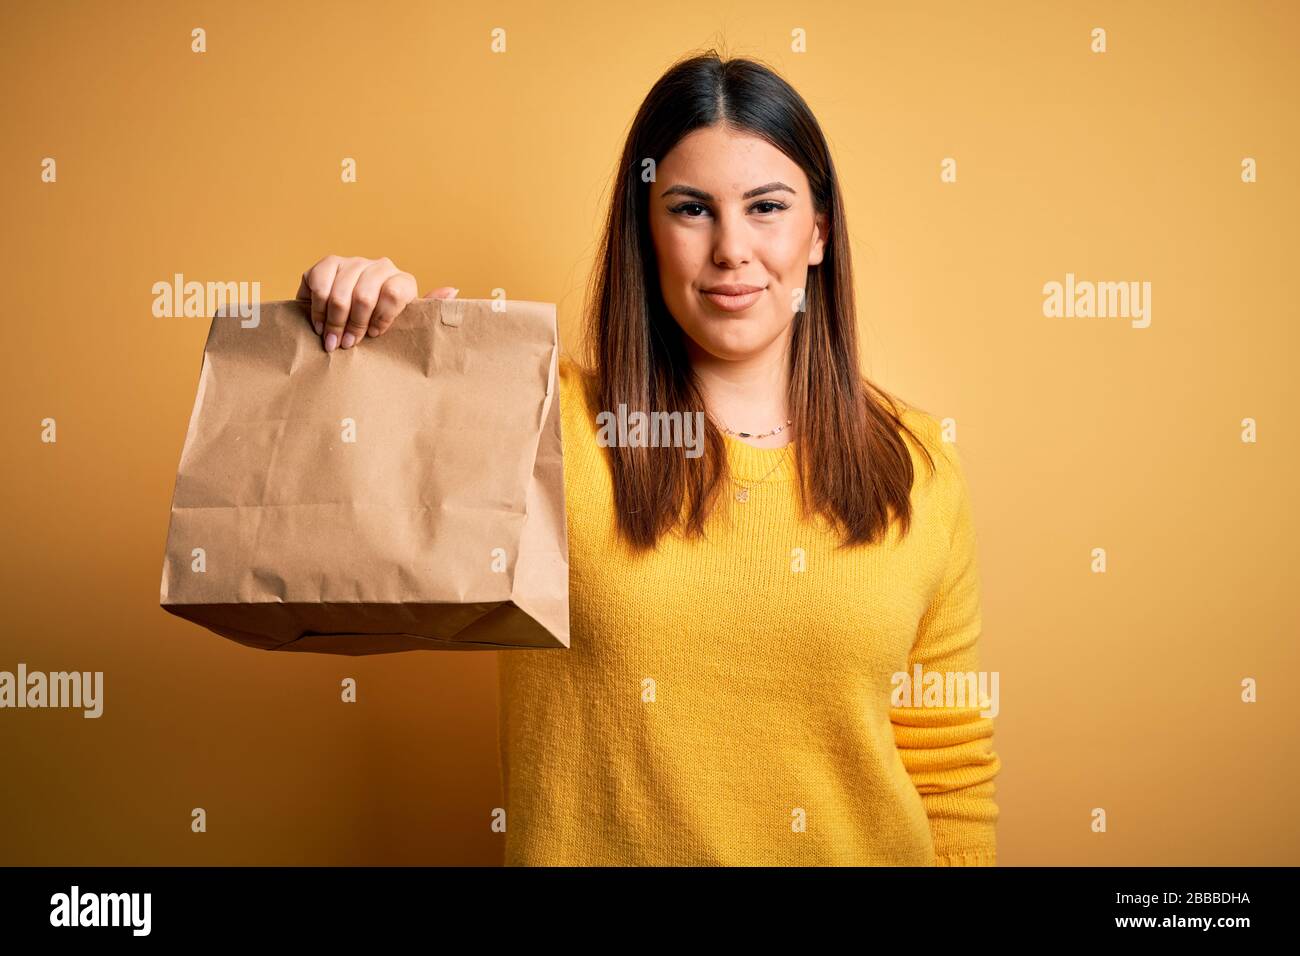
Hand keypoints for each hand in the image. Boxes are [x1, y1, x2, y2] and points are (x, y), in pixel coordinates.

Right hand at [295, 255, 457, 351]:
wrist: (353, 315)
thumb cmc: (386, 324)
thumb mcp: (410, 322)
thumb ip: (430, 309)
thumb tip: (453, 290)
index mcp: (403, 281)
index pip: (394, 293)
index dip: (381, 319)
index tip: (375, 336)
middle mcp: (379, 267)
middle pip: (364, 296)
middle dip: (353, 326)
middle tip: (347, 345)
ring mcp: (353, 262)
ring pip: (340, 291)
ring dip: (333, 320)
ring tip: (331, 340)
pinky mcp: (328, 263)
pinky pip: (319, 281)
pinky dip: (316, 306)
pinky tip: (319, 324)